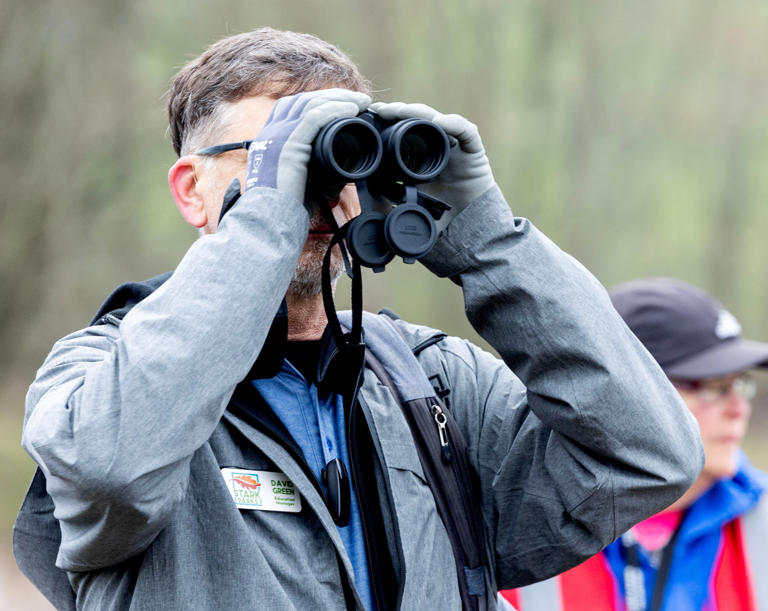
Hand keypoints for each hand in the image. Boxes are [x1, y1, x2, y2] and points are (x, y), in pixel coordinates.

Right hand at [245, 89, 370, 202]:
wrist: (269, 221)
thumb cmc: (285, 209)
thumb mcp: (300, 183)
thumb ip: (315, 172)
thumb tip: (340, 174)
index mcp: (269, 140)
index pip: (292, 109)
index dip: (317, 102)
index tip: (341, 105)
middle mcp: (270, 133)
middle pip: (302, 100)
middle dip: (331, 96)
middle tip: (356, 100)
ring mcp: (277, 136)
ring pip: (310, 104)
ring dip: (338, 99)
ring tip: (360, 102)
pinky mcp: (288, 144)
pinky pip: (314, 117)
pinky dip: (336, 109)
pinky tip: (352, 109)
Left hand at [369, 101, 495, 225]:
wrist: (471, 228)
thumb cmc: (443, 219)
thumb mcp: (410, 211)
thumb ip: (392, 211)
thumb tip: (368, 220)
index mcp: (419, 158)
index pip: (401, 132)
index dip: (386, 123)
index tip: (368, 119)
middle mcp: (437, 147)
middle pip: (416, 121)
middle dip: (397, 112)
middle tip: (379, 110)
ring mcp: (455, 146)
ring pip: (436, 120)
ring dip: (418, 113)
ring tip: (401, 111)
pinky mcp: (474, 151)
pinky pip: (466, 132)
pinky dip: (454, 124)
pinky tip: (440, 122)